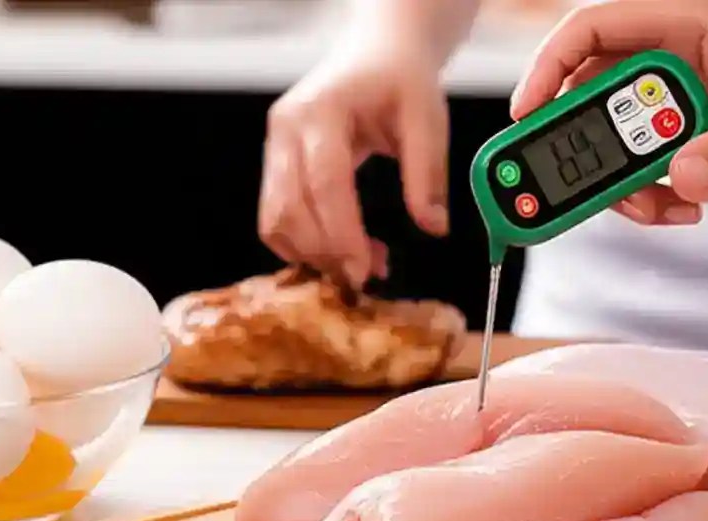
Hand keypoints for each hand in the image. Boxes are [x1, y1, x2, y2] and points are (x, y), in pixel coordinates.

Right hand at [258, 43, 450, 288]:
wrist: (377, 54)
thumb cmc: (401, 80)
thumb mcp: (427, 119)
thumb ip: (427, 173)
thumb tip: (433, 227)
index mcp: (321, 110)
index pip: (325, 182)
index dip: (341, 233)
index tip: (364, 270)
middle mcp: (286, 127)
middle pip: (290, 207)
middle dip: (325, 253)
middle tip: (365, 279)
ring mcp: (274, 146)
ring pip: (275, 219)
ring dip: (312, 254)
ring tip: (360, 265)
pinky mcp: (275, 164)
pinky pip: (275, 218)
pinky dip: (302, 245)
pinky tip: (339, 252)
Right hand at [510, 0, 707, 226]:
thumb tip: (684, 178)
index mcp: (680, 27)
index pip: (591, 30)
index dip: (548, 68)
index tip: (528, 115)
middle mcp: (663, 60)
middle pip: (587, 96)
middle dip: (579, 146)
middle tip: (570, 187)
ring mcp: (666, 99)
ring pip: (608, 141)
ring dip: (617, 184)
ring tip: (653, 208)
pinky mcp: (676, 134)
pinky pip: (637, 168)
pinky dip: (647, 196)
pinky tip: (683, 207)